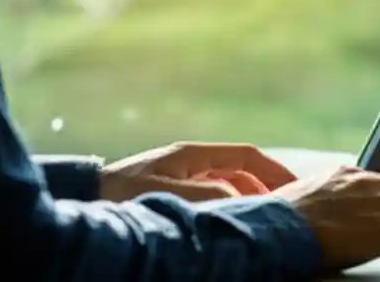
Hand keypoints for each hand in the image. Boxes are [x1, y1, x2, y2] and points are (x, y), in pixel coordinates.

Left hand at [100, 142, 296, 202]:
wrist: (83, 199)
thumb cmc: (122, 194)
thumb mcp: (170, 193)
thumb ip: (209, 194)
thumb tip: (243, 201)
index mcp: (192, 154)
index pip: (246, 155)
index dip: (274, 169)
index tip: (295, 187)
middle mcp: (190, 161)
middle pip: (240, 171)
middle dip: (265, 187)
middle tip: (286, 208)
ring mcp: (180, 177)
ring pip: (226, 186)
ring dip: (247, 200)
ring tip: (263, 219)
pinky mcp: (171, 194)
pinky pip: (210, 198)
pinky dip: (227, 209)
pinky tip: (232, 224)